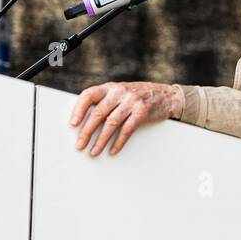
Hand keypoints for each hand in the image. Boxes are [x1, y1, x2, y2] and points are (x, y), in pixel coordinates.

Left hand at [69, 81, 184, 156]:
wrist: (167, 96)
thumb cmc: (140, 96)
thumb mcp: (121, 92)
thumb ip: (106, 101)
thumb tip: (84, 120)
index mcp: (111, 87)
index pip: (89, 95)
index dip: (79, 109)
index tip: (73, 124)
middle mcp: (120, 92)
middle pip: (98, 113)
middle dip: (86, 132)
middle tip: (80, 145)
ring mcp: (132, 102)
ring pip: (111, 123)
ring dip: (101, 140)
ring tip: (94, 151)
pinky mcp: (142, 112)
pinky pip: (127, 130)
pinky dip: (119, 142)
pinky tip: (112, 150)